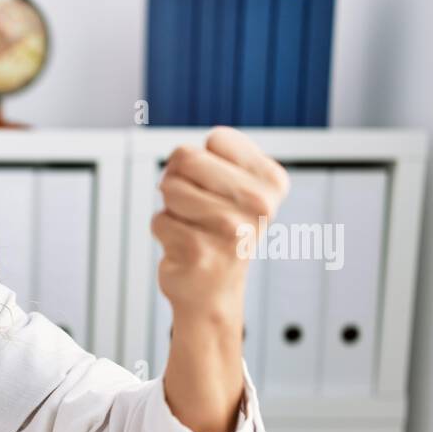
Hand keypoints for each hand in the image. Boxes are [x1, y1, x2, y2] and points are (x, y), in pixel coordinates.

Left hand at [153, 126, 289, 321]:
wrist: (213, 293)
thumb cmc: (219, 230)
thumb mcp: (232, 186)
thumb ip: (207, 158)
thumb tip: (179, 161)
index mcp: (273, 181)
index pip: (217, 139)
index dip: (205, 160)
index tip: (217, 187)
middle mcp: (261, 205)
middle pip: (186, 157)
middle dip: (179, 179)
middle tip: (195, 207)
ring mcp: (231, 230)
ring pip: (170, 187)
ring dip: (171, 207)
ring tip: (191, 226)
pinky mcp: (199, 252)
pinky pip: (159, 220)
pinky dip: (163, 232)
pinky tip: (183, 248)